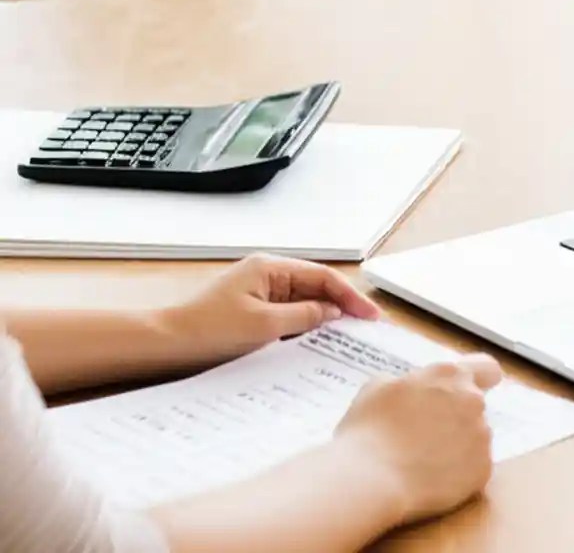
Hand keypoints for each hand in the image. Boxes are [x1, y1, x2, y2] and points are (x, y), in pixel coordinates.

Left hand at [160, 253, 381, 363]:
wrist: (167, 342)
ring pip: (305, 300)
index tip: (370, 314)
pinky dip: (307, 324)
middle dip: (343, 304)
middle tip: (367, 324)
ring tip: (349, 334)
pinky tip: (318, 339)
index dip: (350, 295)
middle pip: (317, 286)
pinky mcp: (254, 309)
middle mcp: (267, 274)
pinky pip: (290, 313)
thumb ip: (305, 315)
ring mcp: (260, 291)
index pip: (323, 277)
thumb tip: (333, 312)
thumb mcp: (264, 325)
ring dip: (326, 315)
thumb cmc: (207, 329)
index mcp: (270, 267)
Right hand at [335, 354, 503, 522]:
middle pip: (475, 407)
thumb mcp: (379, 387)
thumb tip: (415, 391)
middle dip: (456, 416)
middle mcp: (473, 402)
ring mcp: (481, 437)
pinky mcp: (482, 470)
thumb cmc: (369, 430)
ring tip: (421, 461)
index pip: (486, 369)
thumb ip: (409, 383)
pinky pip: (473, 469)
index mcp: (450, 376)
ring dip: (457, 445)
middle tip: (425, 434)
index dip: (479, 378)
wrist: (371, 479)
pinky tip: (429, 479)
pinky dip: (457, 473)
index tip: (467, 390)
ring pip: (475, 439)